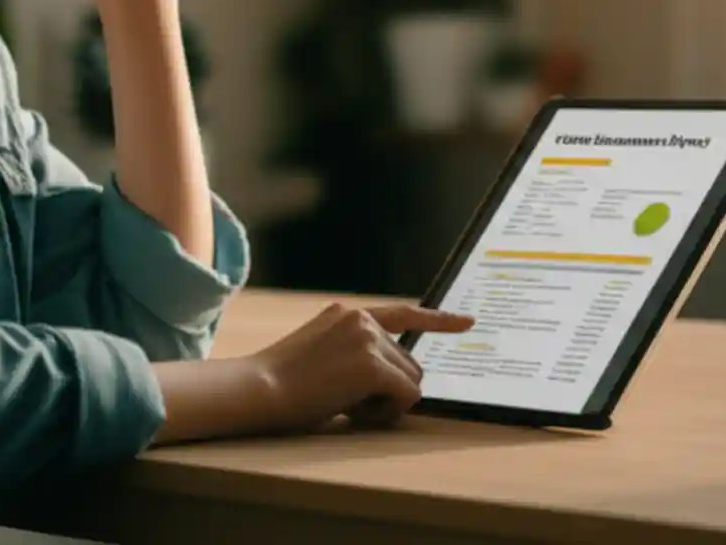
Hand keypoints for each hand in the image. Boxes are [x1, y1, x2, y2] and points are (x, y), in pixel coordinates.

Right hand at [250, 303, 473, 432]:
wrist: (257, 388)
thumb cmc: (279, 384)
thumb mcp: (320, 353)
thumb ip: (356, 353)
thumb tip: (397, 377)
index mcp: (348, 314)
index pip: (404, 313)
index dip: (439, 320)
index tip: (468, 322)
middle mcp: (363, 319)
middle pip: (408, 363)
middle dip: (389, 389)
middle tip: (348, 404)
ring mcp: (369, 338)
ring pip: (410, 381)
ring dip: (387, 402)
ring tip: (345, 405)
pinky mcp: (373, 364)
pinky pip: (407, 396)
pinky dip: (387, 412)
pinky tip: (353, 412)